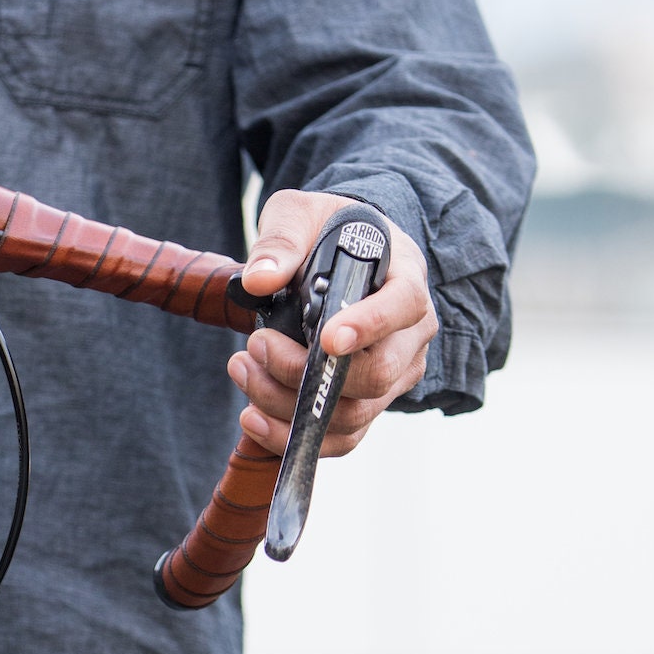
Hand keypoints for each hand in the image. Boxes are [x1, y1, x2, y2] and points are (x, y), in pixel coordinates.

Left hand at [231, 191, 436, 460]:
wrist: (342, 259)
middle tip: (255, 344)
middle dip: (304, 371)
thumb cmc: (326, 233)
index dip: (369, 326)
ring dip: (286, 403)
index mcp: (405, 280)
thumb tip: (259, 279)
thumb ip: (281, 239)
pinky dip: (293, 437)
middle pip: (376, 375)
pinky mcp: (369, 404)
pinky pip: (341, 439)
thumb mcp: (300, 214)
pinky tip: (251, 416)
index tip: (327, 339)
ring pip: (352, 414)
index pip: (403, 308)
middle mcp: (410, 335)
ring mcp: (394, 376)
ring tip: (242, 368)